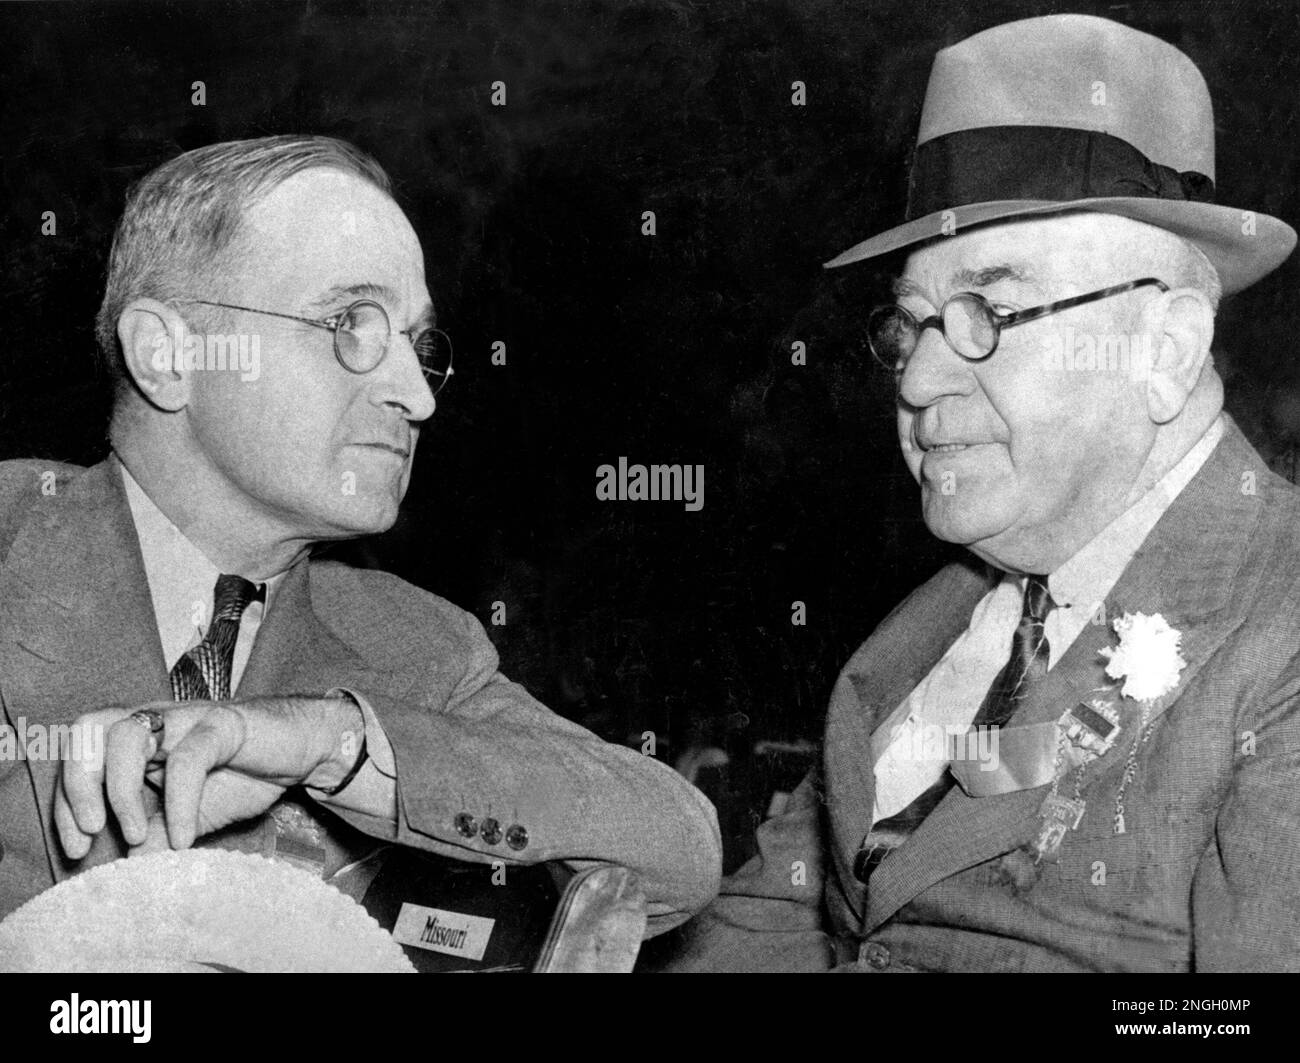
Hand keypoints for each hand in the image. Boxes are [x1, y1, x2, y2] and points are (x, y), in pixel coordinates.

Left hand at [54, 695, 364, 857]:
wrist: (303, 750)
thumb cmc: (243, 775)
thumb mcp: (189, 817)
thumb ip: (154, 836)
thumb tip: (125, 865)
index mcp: (138, 738)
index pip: (78, 755)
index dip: (67, 802)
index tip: (79, 848)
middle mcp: (155, 720)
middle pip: (88, 729)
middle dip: (77, 784)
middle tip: (90, 831)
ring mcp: (186, 718)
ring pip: (127, 734)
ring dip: (118, 791)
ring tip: (136, 835)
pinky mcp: (222, 724)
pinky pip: (188, 758)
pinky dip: (178, 803)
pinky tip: (184, 837)